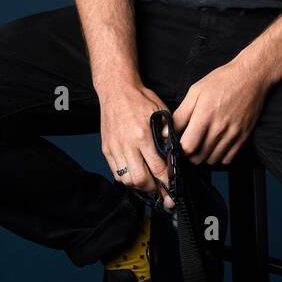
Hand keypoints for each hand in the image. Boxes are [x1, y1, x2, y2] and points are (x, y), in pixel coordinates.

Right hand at [98, 81, 174, 209]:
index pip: (157, 167)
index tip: (172, 189)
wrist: (116, 90)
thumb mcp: (161, 113)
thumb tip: (175, 153)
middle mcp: (127, 144)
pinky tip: (136, 175)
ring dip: (140, 185)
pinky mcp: (106, 149)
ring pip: (127, 180)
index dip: (166, 182)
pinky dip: (127, 179)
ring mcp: (115, 148)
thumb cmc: (140, 99)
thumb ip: (168, 134)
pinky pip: (116, 173)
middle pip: (140, 179)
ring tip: (149, 184)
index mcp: (143, 135)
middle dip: (153, 189)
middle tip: (162, 191)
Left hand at [171, 59, 268, 165]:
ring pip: (213, 160)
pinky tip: (215, 145)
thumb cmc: (222, 81)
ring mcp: (233, 134)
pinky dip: (219, 156)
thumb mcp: (195, 91)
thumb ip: (180, 114)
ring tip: (201, 144)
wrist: (251, 77)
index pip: (188, 147)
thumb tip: (166, 132)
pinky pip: (228, 159)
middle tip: (188, 145)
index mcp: (205, 115)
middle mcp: (220, 128)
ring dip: (204, 156)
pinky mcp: (243, 137)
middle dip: (189, 155)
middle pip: (199, 157)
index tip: (178, 144)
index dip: (179, 149)